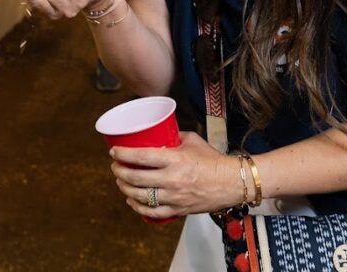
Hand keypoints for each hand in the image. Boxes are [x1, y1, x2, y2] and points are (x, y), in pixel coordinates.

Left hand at [109, 132, 240, 218]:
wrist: (232, 182)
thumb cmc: (212, 160)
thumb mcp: (192, 141)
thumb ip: (174, 137)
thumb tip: (158, 134)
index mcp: (174, 159)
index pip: (141, 156)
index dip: (123, 154)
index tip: (114, 152)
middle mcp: (172, 179)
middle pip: (135, 177)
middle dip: (119, 171)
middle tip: (115, 166)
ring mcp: (174, 197)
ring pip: (140, 196)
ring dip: (125, 188)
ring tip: (120, 181)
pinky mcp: (178, 210)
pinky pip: (152, 212)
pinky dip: (138, 207)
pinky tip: (131, 200)